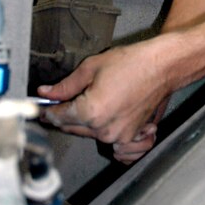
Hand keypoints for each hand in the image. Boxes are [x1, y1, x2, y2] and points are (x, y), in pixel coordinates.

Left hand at [37, 39, 170, 151]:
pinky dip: (103, 134)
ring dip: (81, 123)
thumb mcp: (93, 67)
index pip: (59, 116)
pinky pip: (109, 142)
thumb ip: (67, 85)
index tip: (41, 107)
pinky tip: (101, 122)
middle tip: (57, 104)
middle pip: (72, 128)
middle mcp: (103, 129)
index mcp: (91, 111)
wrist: (163, 67)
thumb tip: (47, 93)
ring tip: (83, 106)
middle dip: (62, 116)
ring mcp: (118, 137)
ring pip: (88, 134)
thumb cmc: (133, 63)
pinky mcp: (131, 137)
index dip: (47, 111)